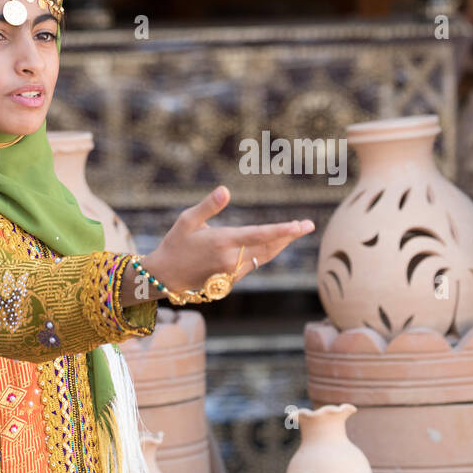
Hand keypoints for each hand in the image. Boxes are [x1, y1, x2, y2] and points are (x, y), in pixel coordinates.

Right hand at [140, 185, 313, 295]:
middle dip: (289, 235)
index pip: (258, 235)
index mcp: (221, 242)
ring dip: (281, 244)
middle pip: (268, 247)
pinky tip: (275, 243)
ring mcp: (231, 273)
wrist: (165, 278)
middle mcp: (230, 260)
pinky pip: (254, 264)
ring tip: (297, 230)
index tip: (298, 225)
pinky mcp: (230, 282)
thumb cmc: (175, 244)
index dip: (281, 230)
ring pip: (263, 257)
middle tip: (308, 224)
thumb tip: (225, 190)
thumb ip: (208, 206)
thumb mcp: (186, 220)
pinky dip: (267, 253)